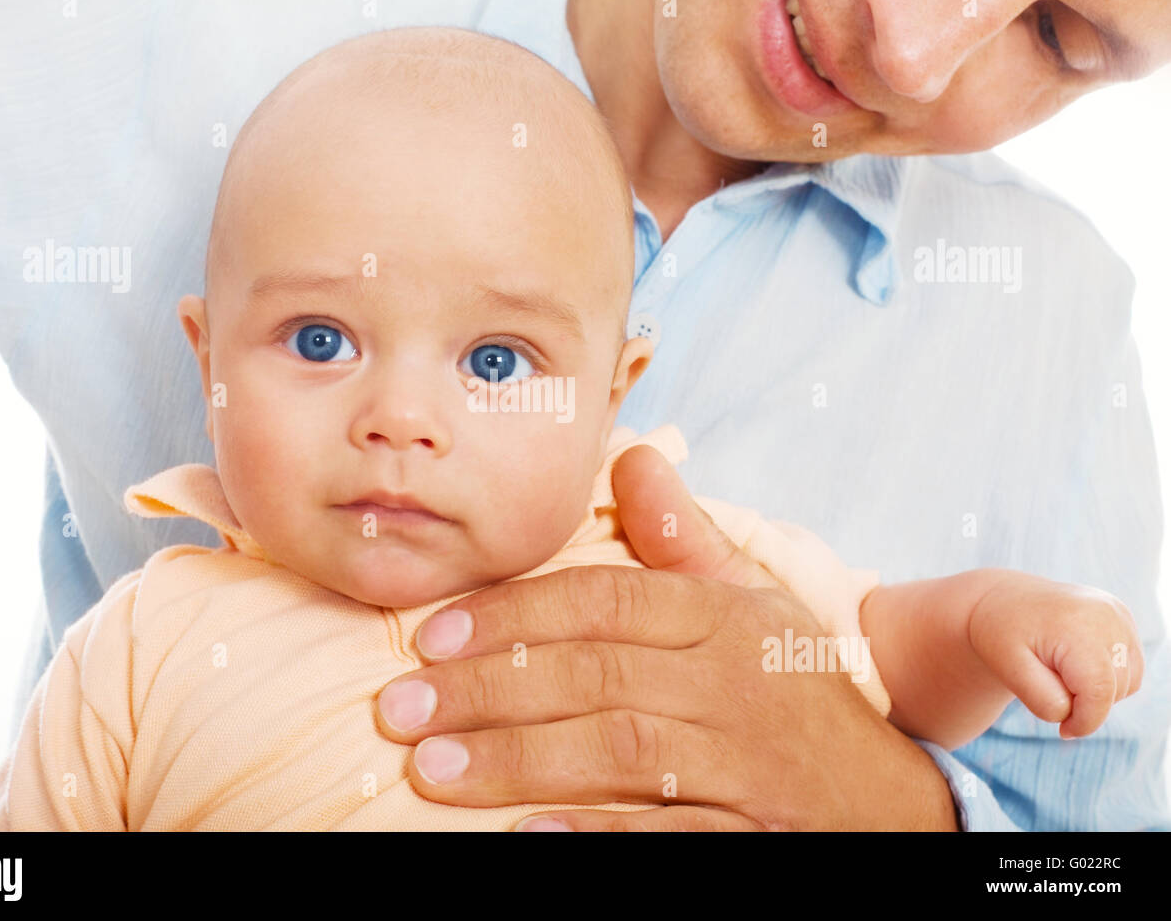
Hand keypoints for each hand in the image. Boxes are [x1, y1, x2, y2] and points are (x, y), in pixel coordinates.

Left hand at [375, 445, 959, 829]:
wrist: (889, 796)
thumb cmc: (796, 688)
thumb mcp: (753, 601)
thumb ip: (683, 537)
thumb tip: (634, 454)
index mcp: (721, 617)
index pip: (602, 601)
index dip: (510, 616)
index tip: (429, 639)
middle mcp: (730, 682)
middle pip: (594, 675)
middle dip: (488, 691)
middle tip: (401, 711)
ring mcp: (742, 764)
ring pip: (618, 752)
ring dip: (518, 761)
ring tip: (432, 769)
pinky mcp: (750, 834)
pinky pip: (668, 834)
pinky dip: (597, 834)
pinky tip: (527, 835)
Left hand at [969, 572, 1143, 738]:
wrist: (1002, 599)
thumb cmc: (1001, 634)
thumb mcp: (1009, 669)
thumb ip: (1043, 699)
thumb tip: (1074, 714)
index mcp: (1078, 626)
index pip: (1100, 692)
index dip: (1085, 721)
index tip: (1064, 731)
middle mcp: (1107, 615)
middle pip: (1115, 690)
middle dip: (1086, 704)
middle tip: (1048, 687)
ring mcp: (1118, 614)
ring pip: (1128, 682)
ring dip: (1098, 691)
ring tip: (1058, 671)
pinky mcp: (1123, 617)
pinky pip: (1130, 668)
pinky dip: (1108, 677)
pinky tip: (1075, 664)